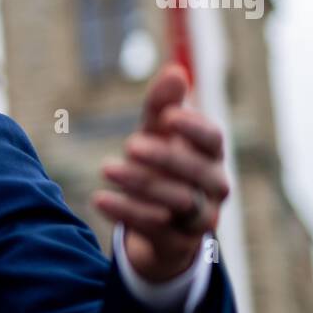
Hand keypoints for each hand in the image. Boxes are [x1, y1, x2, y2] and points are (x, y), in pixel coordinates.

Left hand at [91, 63, 229, 281]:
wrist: (159, 225)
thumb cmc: (161, 166)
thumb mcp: (156, 135)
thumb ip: (163, 105)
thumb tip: (175, 71)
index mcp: (211, 156)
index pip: (213, 139)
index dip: (193, 128)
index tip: (167, 116)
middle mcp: (213, 187)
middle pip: (199, 172)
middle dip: (165, 157)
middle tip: (129, 144)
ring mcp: (200, 217)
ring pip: (179, 201)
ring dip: (141, 183)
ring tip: (106, 168)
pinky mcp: (178, 242)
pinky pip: (156, 227)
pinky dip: (126, 211)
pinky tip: (98, 198)